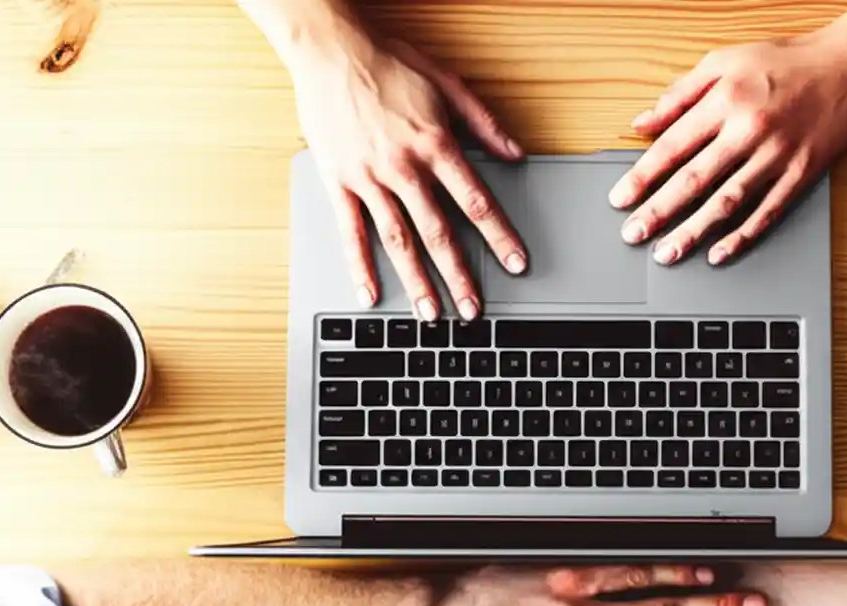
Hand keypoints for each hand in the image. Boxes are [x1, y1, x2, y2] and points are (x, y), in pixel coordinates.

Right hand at [287, 27, 526, 320]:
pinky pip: (351, 232)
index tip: (515, 263)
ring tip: (430, 314)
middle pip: (438, 232)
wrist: (331, 50)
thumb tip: (516, 154)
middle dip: (459, 275)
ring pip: (397, 240)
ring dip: (416, 281)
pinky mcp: (338, 182)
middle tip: (473, 310)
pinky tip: (370, 294)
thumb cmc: (389, 63)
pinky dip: (360, 266)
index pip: (475, 201)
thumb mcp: (449, 83)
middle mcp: (403, 167)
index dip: (498, 236)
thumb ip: (485, 124)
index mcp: (435, 144)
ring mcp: (368, 178)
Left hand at [609, 32, 846, 265]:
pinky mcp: (802, 172)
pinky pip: (768, 211)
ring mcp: (778, 154)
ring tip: (667, 252)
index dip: (642, 177)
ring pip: (727, 201)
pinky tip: (719, 252)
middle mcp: (750, 129)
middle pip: (694, 179)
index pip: (673, 146)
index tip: (619, 200)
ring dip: (693, 231)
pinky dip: (742, 236)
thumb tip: (642, 123)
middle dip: (658, 212)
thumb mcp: (723, 61)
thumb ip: (679, 94)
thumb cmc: (785, 61)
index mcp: (726, 99)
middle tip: (633, 235)